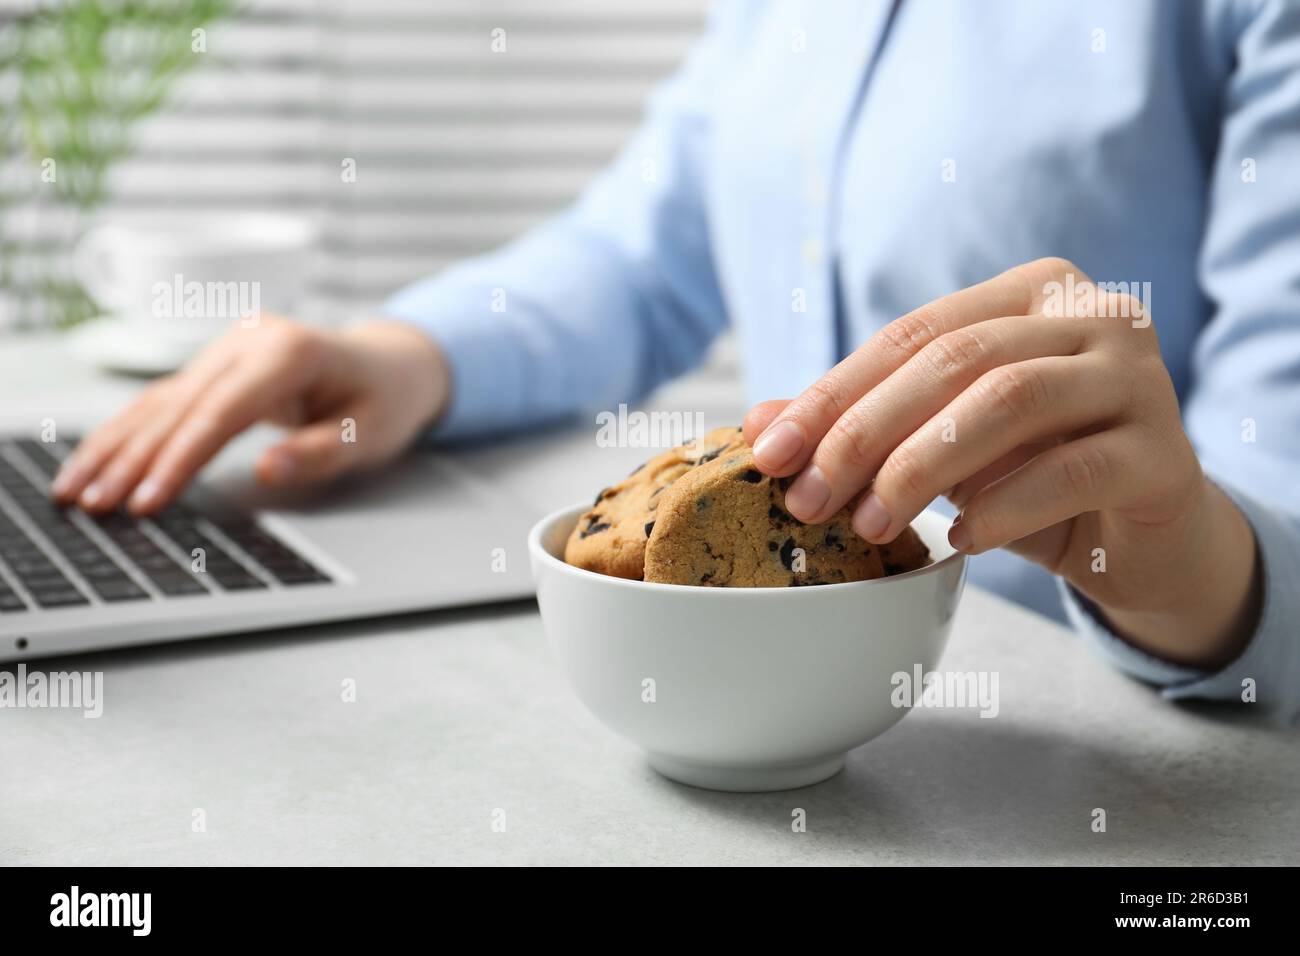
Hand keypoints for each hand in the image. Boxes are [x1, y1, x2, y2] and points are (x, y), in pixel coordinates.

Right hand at [51, 316, 449, 515]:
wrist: (390, 364)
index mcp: (288, 352)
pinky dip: (129, 433)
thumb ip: (318, 453)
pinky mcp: (216, 365)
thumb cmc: (383, 401)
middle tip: (95, 505)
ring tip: (75, 489)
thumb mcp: (368, 434)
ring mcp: (227, 348)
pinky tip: (96, 460)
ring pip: (161, 400)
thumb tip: (266, 469)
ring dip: (116, 446)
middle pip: (180, 406)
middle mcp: (249, 341)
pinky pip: (166, 400)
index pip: (222, 412)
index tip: (149, 499)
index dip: (182, 458)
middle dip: (134, 458)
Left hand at [744, 258, 1259, 668]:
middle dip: (865, 433)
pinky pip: (1070, 471)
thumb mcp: (939, 442)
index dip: (832, 394)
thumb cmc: (1032, 474)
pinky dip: (1001, 507)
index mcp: (1031, 293)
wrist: (1143, 535)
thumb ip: (860, 424)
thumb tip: (757, 424)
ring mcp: (1138, 378)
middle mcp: (1095, 313)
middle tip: (810, 500)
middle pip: (955, 360)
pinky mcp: (1165, 452)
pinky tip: (960, 540)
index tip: (769, 452)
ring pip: (1010, 401)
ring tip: (871, 524)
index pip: (911, 334)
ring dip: (921, 467)